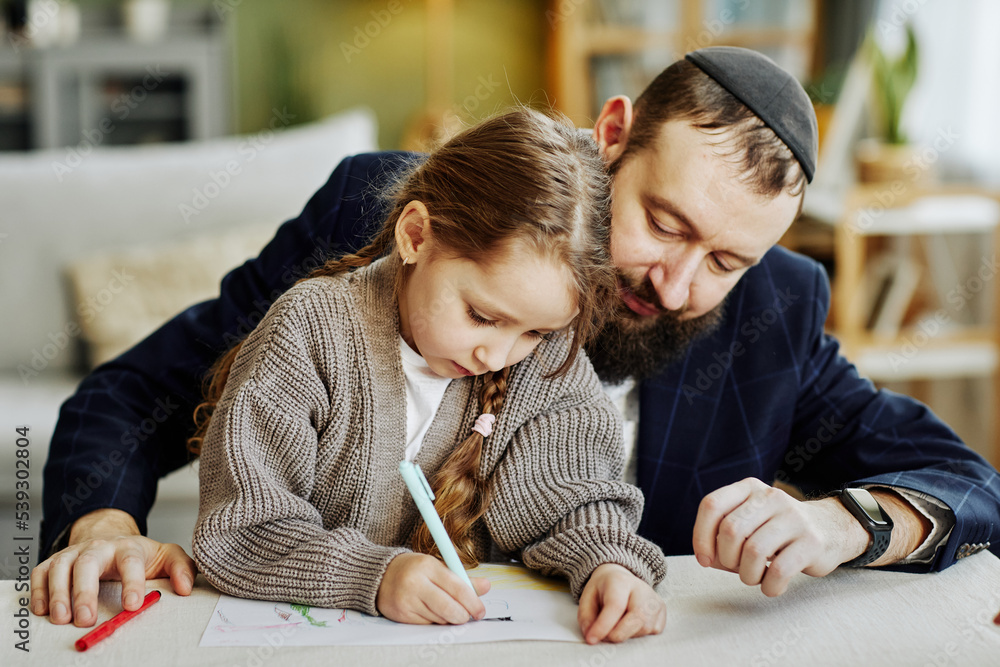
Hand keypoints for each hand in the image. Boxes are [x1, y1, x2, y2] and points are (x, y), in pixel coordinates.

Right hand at [30, 508, 195, 626]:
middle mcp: (98, 547)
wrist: (111, 536)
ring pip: (61, 567)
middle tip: (85, 619)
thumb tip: (186, 588)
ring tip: (61, 619)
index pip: (130, 561)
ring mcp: (74, 553)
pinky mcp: (55, 561)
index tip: (132, 606)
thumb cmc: (138, 554)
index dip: (132, 583)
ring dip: (58, 593)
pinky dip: (38, 590)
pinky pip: (41, 572)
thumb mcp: (166, 556)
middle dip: (85, 592)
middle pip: (88, 563)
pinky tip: (42, 611)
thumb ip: (181, 568)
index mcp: (128, 547)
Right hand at [376, 552, 489, 623]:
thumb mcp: (438, 567)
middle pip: (450, 608)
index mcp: (428, 566)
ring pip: (440, 618)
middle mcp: (416, 583)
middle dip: (463, 615)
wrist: (381, 575)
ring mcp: (407, 600)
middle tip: (467, 616)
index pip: (458, 588)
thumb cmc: (414, 570)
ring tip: (445, 608)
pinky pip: (427, 624)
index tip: (480, 610)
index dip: (473, 602)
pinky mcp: (401, 614)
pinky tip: (431, 611)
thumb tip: (486, 586)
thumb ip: (462, 578)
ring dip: (448, 618)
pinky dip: (434, 620)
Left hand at [577, 563, 665, 643]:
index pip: (615, 605)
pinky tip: (630, 622)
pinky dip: (638, 633)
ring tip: (618, 622)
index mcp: (620, 581)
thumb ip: (586, 617)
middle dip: (618, 634)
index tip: (591, 639)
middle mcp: (642, 588)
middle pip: (637, 618)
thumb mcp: (587, 598)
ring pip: (644, 628)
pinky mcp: (662, 611)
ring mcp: (655, 599)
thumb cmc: (603, 590)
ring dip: (627, 634)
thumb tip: (591, 637)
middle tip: (605, 636)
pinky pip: (652, 632)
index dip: (603, 625)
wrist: (621, 579)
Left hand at [692, 478, 867, 596]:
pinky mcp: (812, 541)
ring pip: (753, 551)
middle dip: (726, 558)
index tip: (704, 559)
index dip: (701, 536)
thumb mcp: (749, 524)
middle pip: (730, 530)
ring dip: (747, 575)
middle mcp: (770, 497)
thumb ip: (722, 538)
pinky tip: (772, 586)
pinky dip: (769, 586)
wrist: (830, 529)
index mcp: (749, 488)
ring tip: (754, 577)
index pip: (712, 505)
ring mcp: (793, 518)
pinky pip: (780, 570)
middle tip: (737, 568)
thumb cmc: (776, 532)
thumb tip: (706, 558)